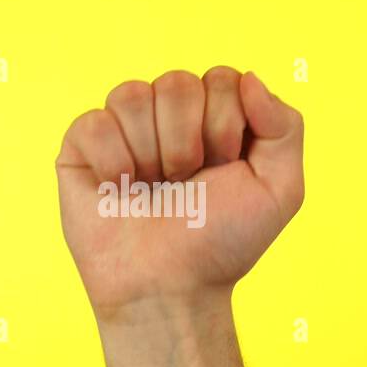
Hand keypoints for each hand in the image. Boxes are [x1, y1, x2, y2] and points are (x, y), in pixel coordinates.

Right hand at [56, 67, 304, 315]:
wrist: (169, 289)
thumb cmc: (220, 244)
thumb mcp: (280, 191)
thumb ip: (284, 126)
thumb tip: (249, 77)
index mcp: (214, 118)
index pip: (221, 78)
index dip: (225, 126)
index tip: (224, 169)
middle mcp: (168, 117)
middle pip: (177, 83)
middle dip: (188, 143)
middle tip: (185, 185)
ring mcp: (123, 129)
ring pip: (132, 95)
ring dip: (150, 155)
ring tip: (152, 191)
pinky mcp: (82, 147)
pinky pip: (94, 122)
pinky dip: (113, 164)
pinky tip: (120, 191)